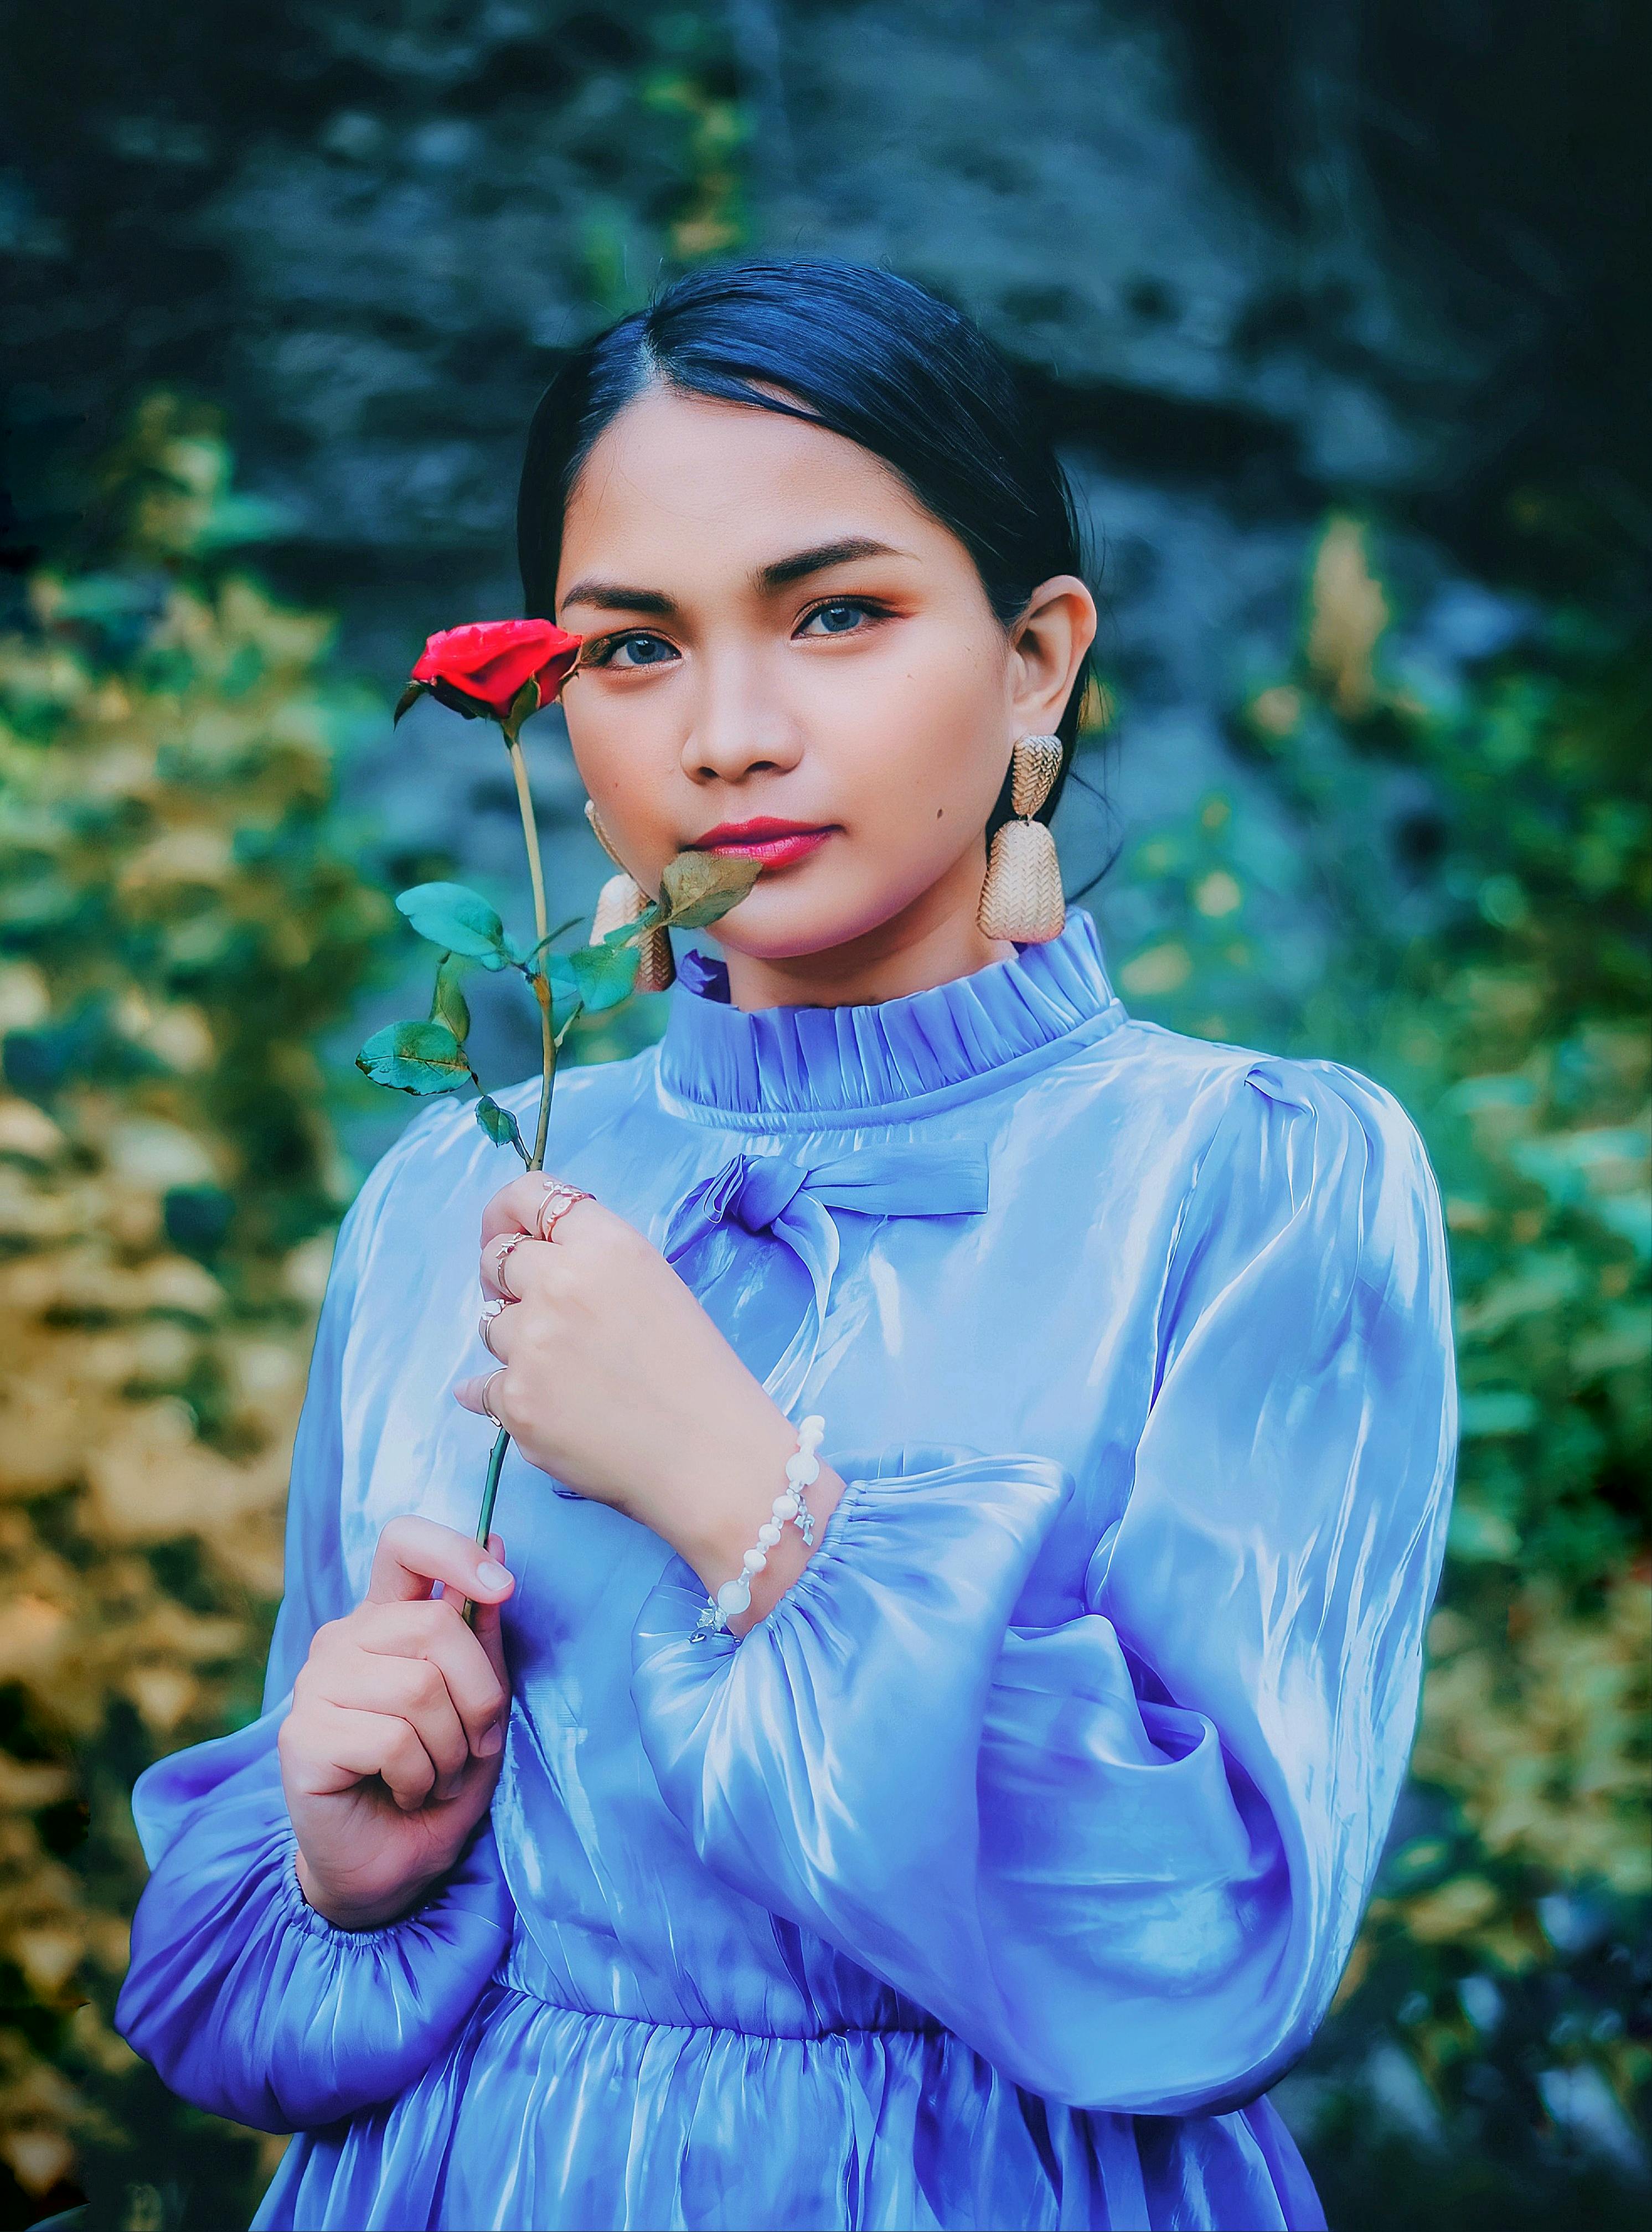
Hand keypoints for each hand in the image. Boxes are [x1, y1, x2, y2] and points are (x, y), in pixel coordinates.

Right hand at [278, 1517, 512, 1929]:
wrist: (388, 1871)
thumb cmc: (437, 1782)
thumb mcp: (479, 1705)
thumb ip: (483, 1634)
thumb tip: (499, 1542)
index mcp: (385, 1621)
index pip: (404, 1544)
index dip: (456, 1551)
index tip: (503, 1587)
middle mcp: (343, 1640)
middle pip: (434, 1626)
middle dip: (479, 1698)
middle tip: (473, 1748)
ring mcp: (315, 1685)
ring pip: (419, 1689)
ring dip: (450, 1750)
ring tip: (436, 1778)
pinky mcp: (301, 1736)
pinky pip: (392, 1741)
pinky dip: (420, 1778)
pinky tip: (404, 1794)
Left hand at [454, 1176, 841, 1621]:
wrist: (713, 1457)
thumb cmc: (699, 1372)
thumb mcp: (656, 1285)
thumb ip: (592, 1262)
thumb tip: (525, 1263)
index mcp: (606, 1243)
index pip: (528, 1195)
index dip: (508, 1212)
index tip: (507, 1232)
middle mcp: (560, 1281)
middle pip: (495, 1259)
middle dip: (509, 1281)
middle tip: (544, 1314)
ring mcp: (531, 1343)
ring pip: (489, 1327)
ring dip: (514, 1343)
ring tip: (566, 1373)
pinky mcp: (515, 1401)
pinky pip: (481, 1387)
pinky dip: (504, 1397)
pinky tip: (545, 1407)